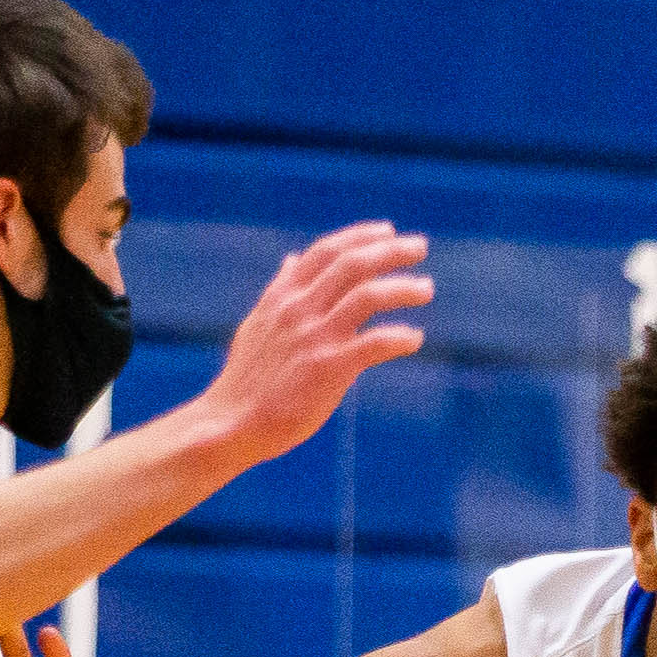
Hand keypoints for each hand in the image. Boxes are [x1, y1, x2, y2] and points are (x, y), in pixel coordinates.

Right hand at [197, 222, 432, 468]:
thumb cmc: (246, 380)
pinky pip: (375, 344)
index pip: (326, 251)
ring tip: (425, 289)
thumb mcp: (257, 324)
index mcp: (282, 297)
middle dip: (391, 251)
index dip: (360, 236)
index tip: (388, 232)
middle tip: (420, 247)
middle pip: (353, 264)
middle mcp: (298, 310)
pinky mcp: (329, 369)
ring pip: (369, 296)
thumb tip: (291, 260)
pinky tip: (414, 339)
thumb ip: (279, 290)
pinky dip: (400, 338)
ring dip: (403, 288)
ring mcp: (314, 338)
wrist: (230, 424)